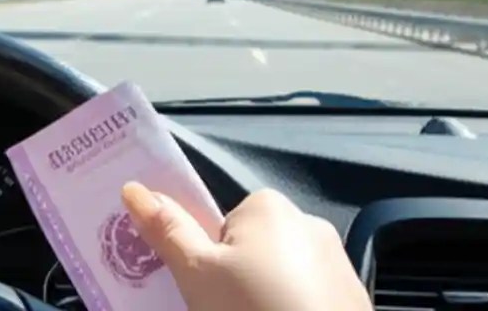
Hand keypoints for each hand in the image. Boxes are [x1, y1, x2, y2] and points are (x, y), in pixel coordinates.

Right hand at [122, 183, 371, 310]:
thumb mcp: (197, 274)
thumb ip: (167, 230)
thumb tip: (133, 188)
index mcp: (269, 207)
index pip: (224, 225)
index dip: (210, 260)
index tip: (208, 290)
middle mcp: (309, 223)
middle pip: (254, 251)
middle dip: (239, 280)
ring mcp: (338, 263)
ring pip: (283, 277)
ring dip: (268, 298)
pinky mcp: (354, 299)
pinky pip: (310, 298)